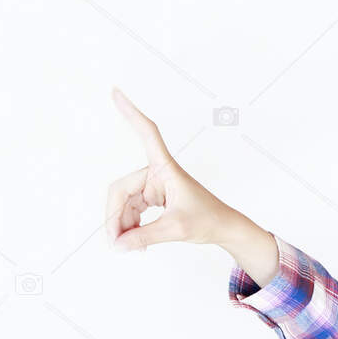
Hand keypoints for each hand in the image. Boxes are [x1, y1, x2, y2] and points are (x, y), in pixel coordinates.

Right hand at [105, 87, 246, 253]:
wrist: (223, 227)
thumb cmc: (208, 219)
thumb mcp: (176, 229)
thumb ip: (145, 237)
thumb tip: (118, 245)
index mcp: (165, 167)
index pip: (147, 133)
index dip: (131, 113)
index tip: (115, 91)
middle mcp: (156, 172)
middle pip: (121, 190)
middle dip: (115, 216)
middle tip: (115, 243)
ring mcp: (152, 185)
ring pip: (123, 203)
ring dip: (122, 225)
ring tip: (128, 247)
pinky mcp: (151, 197)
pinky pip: (130, 210)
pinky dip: (129, 227)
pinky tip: (134, 242)